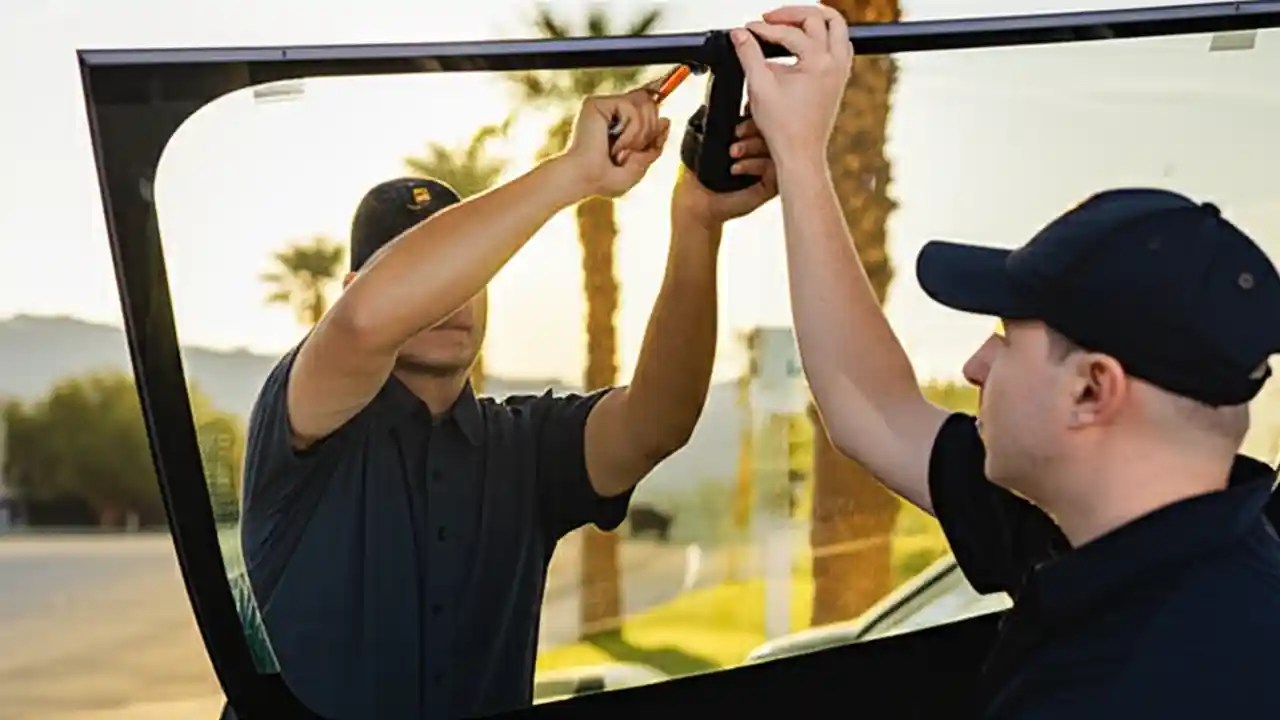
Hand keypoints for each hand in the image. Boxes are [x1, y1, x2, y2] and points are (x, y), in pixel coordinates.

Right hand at [559, 90, 671, 198]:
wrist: (585, 180)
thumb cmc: (605, 180)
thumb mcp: (640, 166)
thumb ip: (654, 144)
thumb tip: (665, 120)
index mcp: (618, 124)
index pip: (647, 111)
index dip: (655, 124)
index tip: (646, 142)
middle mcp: (610, 112)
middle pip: (650, 106)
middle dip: (648, 134)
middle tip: (629, 154)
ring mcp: (603, 106)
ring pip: (644, 106)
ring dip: (639, 136)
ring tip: (621, 152)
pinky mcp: (596, 104)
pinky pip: (632, 108)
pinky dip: (630, 132)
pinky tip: (616, 145)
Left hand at [672, 116, 777, 228]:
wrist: (696, 202)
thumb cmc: (699, 174)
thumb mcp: (704, 141)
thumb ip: (715, 122)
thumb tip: (718, 104)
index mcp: (750, 137)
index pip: (762, 118)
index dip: (755, 114)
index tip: (740, 115)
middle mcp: (762, 151)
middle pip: (772, 128)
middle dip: (753, 127)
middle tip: (735, 135)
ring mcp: (769, 168)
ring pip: (776, 147)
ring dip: (753, 146)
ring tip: (733, 153)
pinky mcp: (771, 185)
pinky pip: (776, 169)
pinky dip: (757, 164)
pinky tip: (738, 168)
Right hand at [729, 5, 851, 167]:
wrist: (800, 153)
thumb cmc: (783, 128)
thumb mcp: (759, 86)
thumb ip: (748, 54)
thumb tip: (740, 34)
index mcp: (818, 63)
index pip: (790, 33)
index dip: (765, 29)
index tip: (747, 31)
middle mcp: (835, 63)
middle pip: (820, 18)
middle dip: (793, 14)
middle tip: (770, 18)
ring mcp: (840, 70)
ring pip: (836, 28)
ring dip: (814, 20)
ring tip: (789, 22)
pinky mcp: (839, 79)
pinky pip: (839, 45)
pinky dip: (823, 36)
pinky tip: (805, 42)